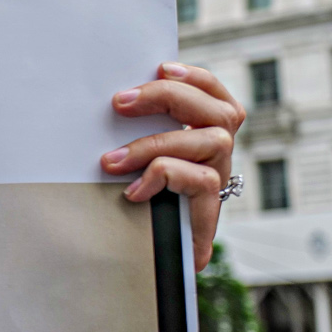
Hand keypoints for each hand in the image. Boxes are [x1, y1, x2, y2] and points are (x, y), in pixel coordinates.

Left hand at [100, 63, 243, 271]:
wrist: (145, 263)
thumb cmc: (134, 202)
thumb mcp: (133, 159)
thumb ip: (134, 132)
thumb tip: (111, 102)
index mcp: (206, 136)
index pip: (216, 96)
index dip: (196, 79)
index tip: (161, 68)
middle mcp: (220, 157)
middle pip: (219, 113)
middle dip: (168, 98)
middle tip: (120, 103)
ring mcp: (219, 183)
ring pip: (212, 142)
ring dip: (156, 143)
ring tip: (112, 160)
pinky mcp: (210, 214)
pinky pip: (202, 180)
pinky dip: (164, 176)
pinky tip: (133, 191)